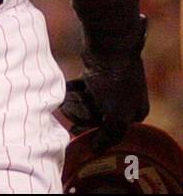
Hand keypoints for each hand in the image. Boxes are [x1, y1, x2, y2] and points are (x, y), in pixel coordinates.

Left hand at [60, 17, 149, 151]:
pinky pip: (82, 88)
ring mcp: (110, 87)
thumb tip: (96, 149)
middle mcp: (125, 100)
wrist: (109, 46)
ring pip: (89, 102)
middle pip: (99, 116)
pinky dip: (71, 90)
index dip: (94, 132)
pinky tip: (60, 91)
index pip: (113, 131)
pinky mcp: (96, 74)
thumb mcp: (116, 115)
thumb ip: (109, 135)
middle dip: (81, 115)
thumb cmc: (115, 82)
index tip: (76, 129)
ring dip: (74, 103)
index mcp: (136, 112)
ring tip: (62, 102)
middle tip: (66, 112)